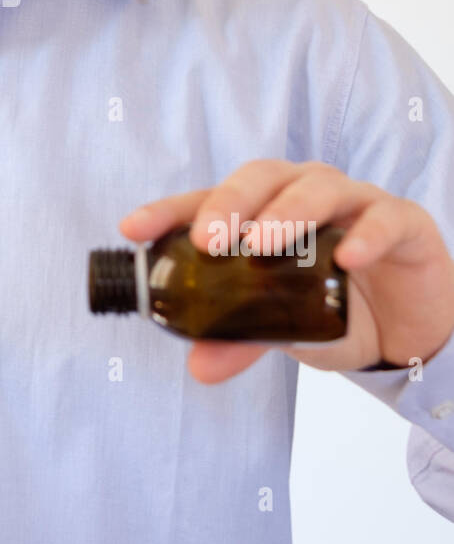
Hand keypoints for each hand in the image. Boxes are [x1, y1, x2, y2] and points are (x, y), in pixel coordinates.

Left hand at [119, 160, 453, 383]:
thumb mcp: (284, 331)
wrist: (409, 332)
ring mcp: (355, 203)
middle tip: (208, 240)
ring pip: (319, 186)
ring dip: (288, 212)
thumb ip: (243, 339)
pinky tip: (348, 258)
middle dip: (230, 203)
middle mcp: (305, 194)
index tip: (133, 228)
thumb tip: (199, 366)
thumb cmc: (337, 311)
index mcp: (265, 210)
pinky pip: (386, 217)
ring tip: (264, 244)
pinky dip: (366, 235)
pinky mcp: (404, 223)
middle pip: (262, 177)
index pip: (210, 199)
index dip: (170, 210)